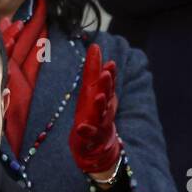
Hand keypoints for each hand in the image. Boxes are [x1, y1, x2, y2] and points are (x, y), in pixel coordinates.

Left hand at [69, 44, 120, 177]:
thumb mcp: (93, 91)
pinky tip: (81, 128)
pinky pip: (90, 135)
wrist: (98, 147)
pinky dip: (87, 131)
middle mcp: (104, 109)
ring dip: (101, 105)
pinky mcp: (93, 139)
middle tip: (106, 74)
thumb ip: (94, 70)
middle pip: (107, 96)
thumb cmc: (95, 114)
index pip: (107, 83)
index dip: (110, 73)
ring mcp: (100, 124)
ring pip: (102, 115)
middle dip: (107, 85)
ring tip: (99, 97)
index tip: (110, 63)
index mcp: (104, 97)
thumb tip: (95, 45)